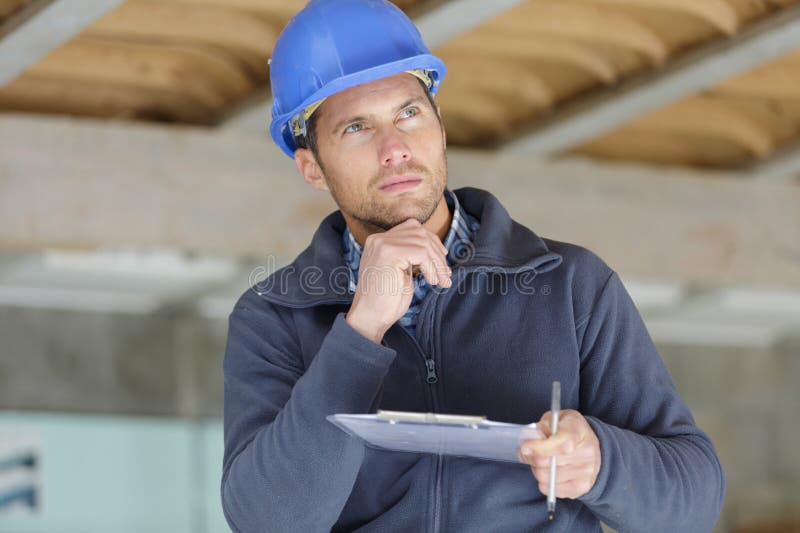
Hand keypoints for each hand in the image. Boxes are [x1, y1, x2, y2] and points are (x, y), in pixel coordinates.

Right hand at [345, 218, 451, 342]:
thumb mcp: (402, 273)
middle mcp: (379, 239)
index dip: (432, 243)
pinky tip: (431, 281)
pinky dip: (432, 267)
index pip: (413, 228)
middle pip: (420, 232)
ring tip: (441, 280)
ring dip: (437, 263)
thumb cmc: (386, 301)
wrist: (370, 318)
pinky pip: (421, 252)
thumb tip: (439, 251)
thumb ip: (412, 257)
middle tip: (446, 275)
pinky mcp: (389, 253)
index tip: (441, 263)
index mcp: (380, 241)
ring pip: (423, 241)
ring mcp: (382, 244)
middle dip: (437, 253)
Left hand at [517, 409, 600, 498]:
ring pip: (546, 477)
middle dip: (532, 458)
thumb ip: (539, 429)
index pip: (562, 443)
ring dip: (537, 470)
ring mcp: (587, 471)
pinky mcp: (583, 487)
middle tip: (530, 452)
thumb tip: (527, 447)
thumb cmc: (568, 429)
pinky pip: (551, 489)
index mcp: (578, 429)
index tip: (525, 448)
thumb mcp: (553, 418)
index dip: (540, 448)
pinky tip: (550, 472)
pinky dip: (544, 482)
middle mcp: (587, 452)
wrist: (592, 445)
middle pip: (549, 463)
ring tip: (543, 461)